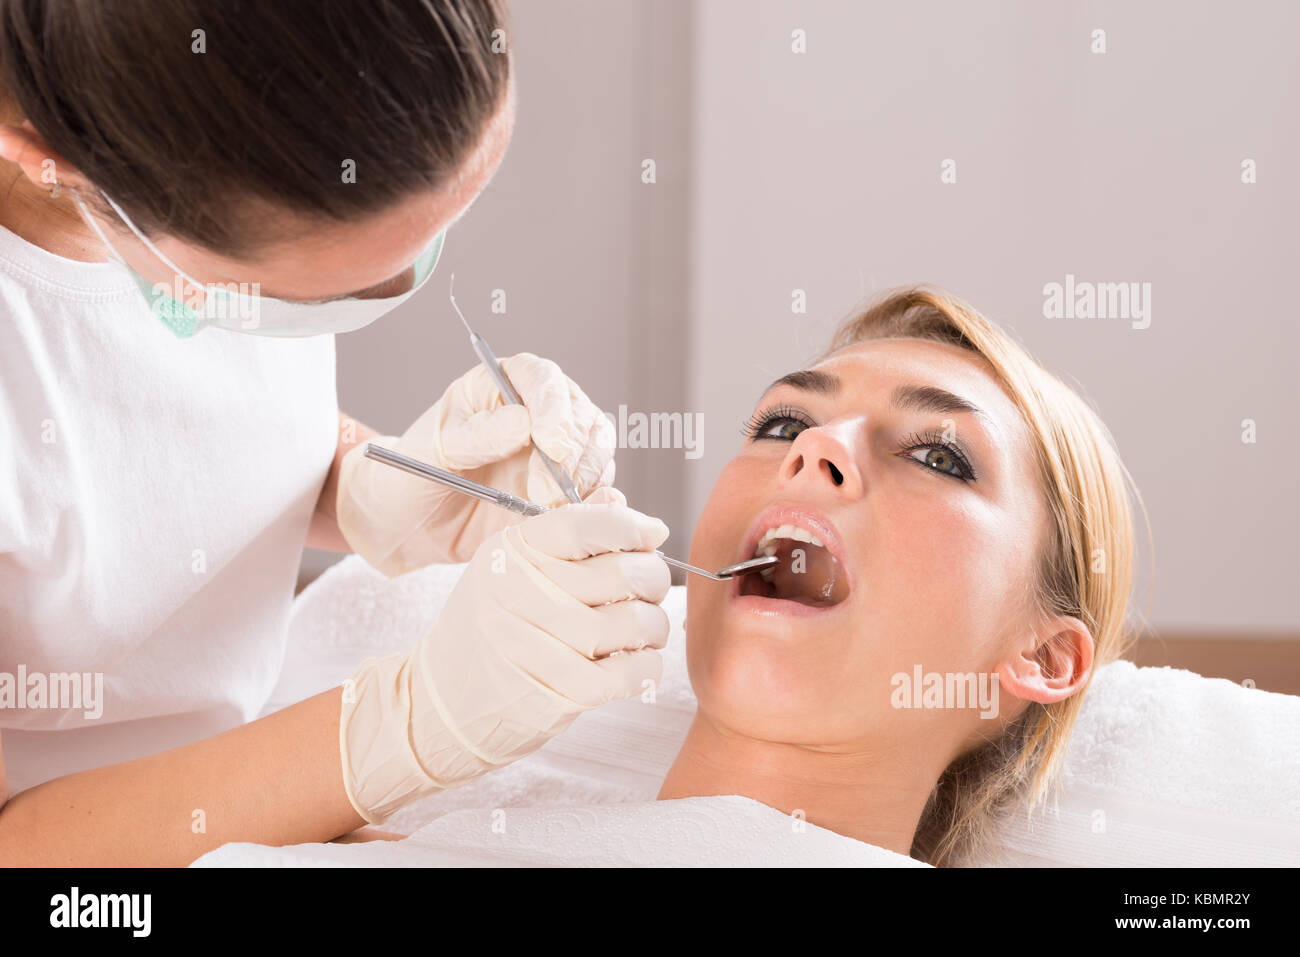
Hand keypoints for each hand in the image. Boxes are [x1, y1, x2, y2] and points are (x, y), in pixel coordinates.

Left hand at [336, 353, 615, 574]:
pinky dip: (594, 502)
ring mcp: (557, 449)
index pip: (543, 379)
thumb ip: (476, 435)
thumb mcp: (432, 451)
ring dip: (583, 481)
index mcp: (503, 384)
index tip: (552, 445)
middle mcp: (539, 410)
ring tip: (548, 509)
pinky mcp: (565, 487)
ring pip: (596, 452)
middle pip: (581, 416)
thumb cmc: (415, 473)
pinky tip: (576, 515)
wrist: (412, 522)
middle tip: (544, 493)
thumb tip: (524, 422)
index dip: (555, 409)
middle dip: (571, 455)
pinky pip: (596, 489)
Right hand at [339, 487, 670, 823]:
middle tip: (647, 590)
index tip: (654, 533)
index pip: (583, 525)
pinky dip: (647, 667)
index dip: (631, 526)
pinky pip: (634, 672)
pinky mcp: (560, 693)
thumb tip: (619, 505)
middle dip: (653, 579)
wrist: (443, 704)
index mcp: (511, 554)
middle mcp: (521, 593)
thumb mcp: (510, 568)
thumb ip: (565, 533)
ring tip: (640, 630)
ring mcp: (539, 646)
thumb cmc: (488, 630)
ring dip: (654, 627)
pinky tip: (633, 663)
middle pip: (623, 573)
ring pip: (637, 623)